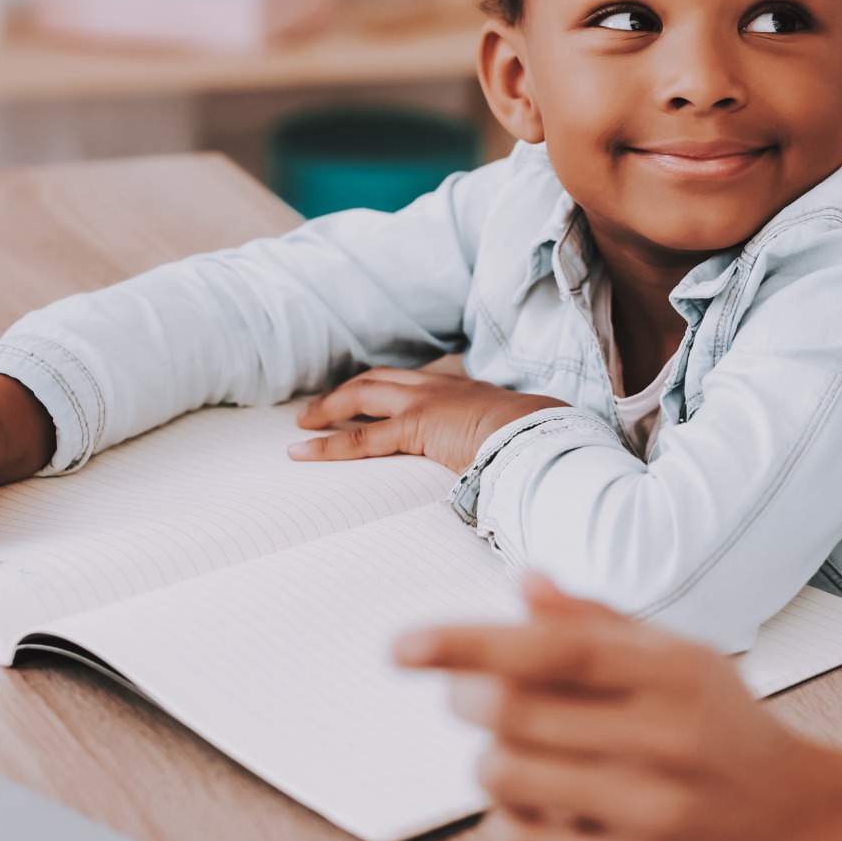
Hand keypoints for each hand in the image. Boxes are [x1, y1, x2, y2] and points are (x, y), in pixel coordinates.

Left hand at [290, 368, 566, 471]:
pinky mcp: (414, 426)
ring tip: (304, 424)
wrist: (539, 435)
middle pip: (377, 379)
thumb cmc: (532, 439)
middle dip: (345, 392)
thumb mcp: (508, 434)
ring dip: (329, 408)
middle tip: (318, 409)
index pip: (408, 382)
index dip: (380, 388)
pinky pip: (360, 438)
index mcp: (460, 389)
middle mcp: (437, 387)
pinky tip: (302, 452)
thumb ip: (492, 439)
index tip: (362, 398)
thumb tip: (493, 461)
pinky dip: (327, 446)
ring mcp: (423, 402)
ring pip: (362, 396)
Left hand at [395, 573, 841, 840]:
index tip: (402, 647)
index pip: (549, 648)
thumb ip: (598, 622)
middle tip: (468, 697)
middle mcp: (664, 739)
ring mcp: (652, 812)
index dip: (465, 642)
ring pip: (507, 778)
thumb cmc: (728, 732)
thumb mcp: (681, 659)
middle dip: (467, 700)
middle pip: (512, 713)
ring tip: (517, 755)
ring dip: (489, 762)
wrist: (806, 826)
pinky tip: (536, 808)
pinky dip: (508, 823)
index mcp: (672, 671)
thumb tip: (523, 582)